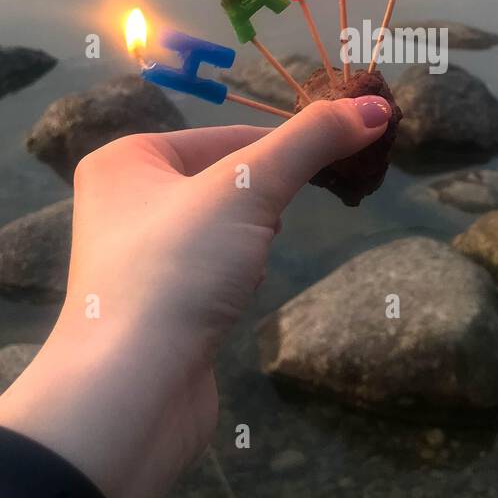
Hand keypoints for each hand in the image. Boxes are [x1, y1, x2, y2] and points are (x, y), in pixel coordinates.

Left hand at [0, 95, 391, 497]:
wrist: (129, 392)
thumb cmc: (178, 270)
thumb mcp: (250, 188)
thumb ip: (311, 142)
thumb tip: (375, 106)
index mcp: (126, 159)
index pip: (227, 133)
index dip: (288, 144)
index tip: (346, 156)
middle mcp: (122, 202)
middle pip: (223, 176)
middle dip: (269, 194)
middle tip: (292, 214)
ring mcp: (136, 258)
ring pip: (219, 225)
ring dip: (252, 237)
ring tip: (256, 259)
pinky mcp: (155, 307)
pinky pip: (208, 270)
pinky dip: (235, 274)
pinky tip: (241, 291)